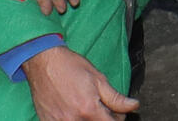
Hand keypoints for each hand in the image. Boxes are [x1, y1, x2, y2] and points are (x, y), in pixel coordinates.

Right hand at [20, 44, 139, 119]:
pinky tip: (75, 110)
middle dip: (104, 119)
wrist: (43, 62)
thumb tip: (133, 106)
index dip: (118, 118)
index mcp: (89, 110)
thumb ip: (116, 98)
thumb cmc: (69, 67)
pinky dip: (75, 120)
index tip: (117, 112)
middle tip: (103, 108)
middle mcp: (74, 120)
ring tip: (88, 109)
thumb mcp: (98, 79)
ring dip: (90, 120)